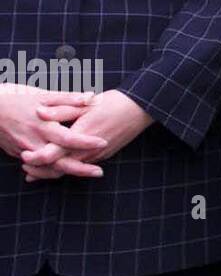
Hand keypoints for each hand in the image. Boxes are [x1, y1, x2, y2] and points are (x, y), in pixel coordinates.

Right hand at [0, 84, 105, 178]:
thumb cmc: (18, 98)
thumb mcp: (43, 96)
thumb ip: (68, 99)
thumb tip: (92, 97)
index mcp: (43, 126)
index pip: (68, 138)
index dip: (86, 142)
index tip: (103, 142)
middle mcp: (34, 142)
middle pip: (59, 162)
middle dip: (80, 169)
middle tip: (100, 172)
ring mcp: (25, 151)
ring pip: (48, 169)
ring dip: (68, 172)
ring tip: (88, 172)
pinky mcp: (18, 155)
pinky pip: (38, 167)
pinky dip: (52, 171)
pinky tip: (67, 169)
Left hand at [20, 90, 151, 181]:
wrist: (140, 109)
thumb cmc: (113, 103)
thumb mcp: (86, 104)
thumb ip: (61, 110)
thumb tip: (39, 112)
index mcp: (80, 136)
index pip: (52, 153)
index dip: (36, 157)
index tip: (24, 156)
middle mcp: (87, 150)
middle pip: (58, 168)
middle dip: (40, 170)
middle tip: (25, 166)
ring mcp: (96, 156)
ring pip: (69, 171)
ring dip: (51, 172)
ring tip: (35, 171)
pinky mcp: (103, 156)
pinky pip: (81, 167)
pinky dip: (67, 168)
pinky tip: (59, 165)